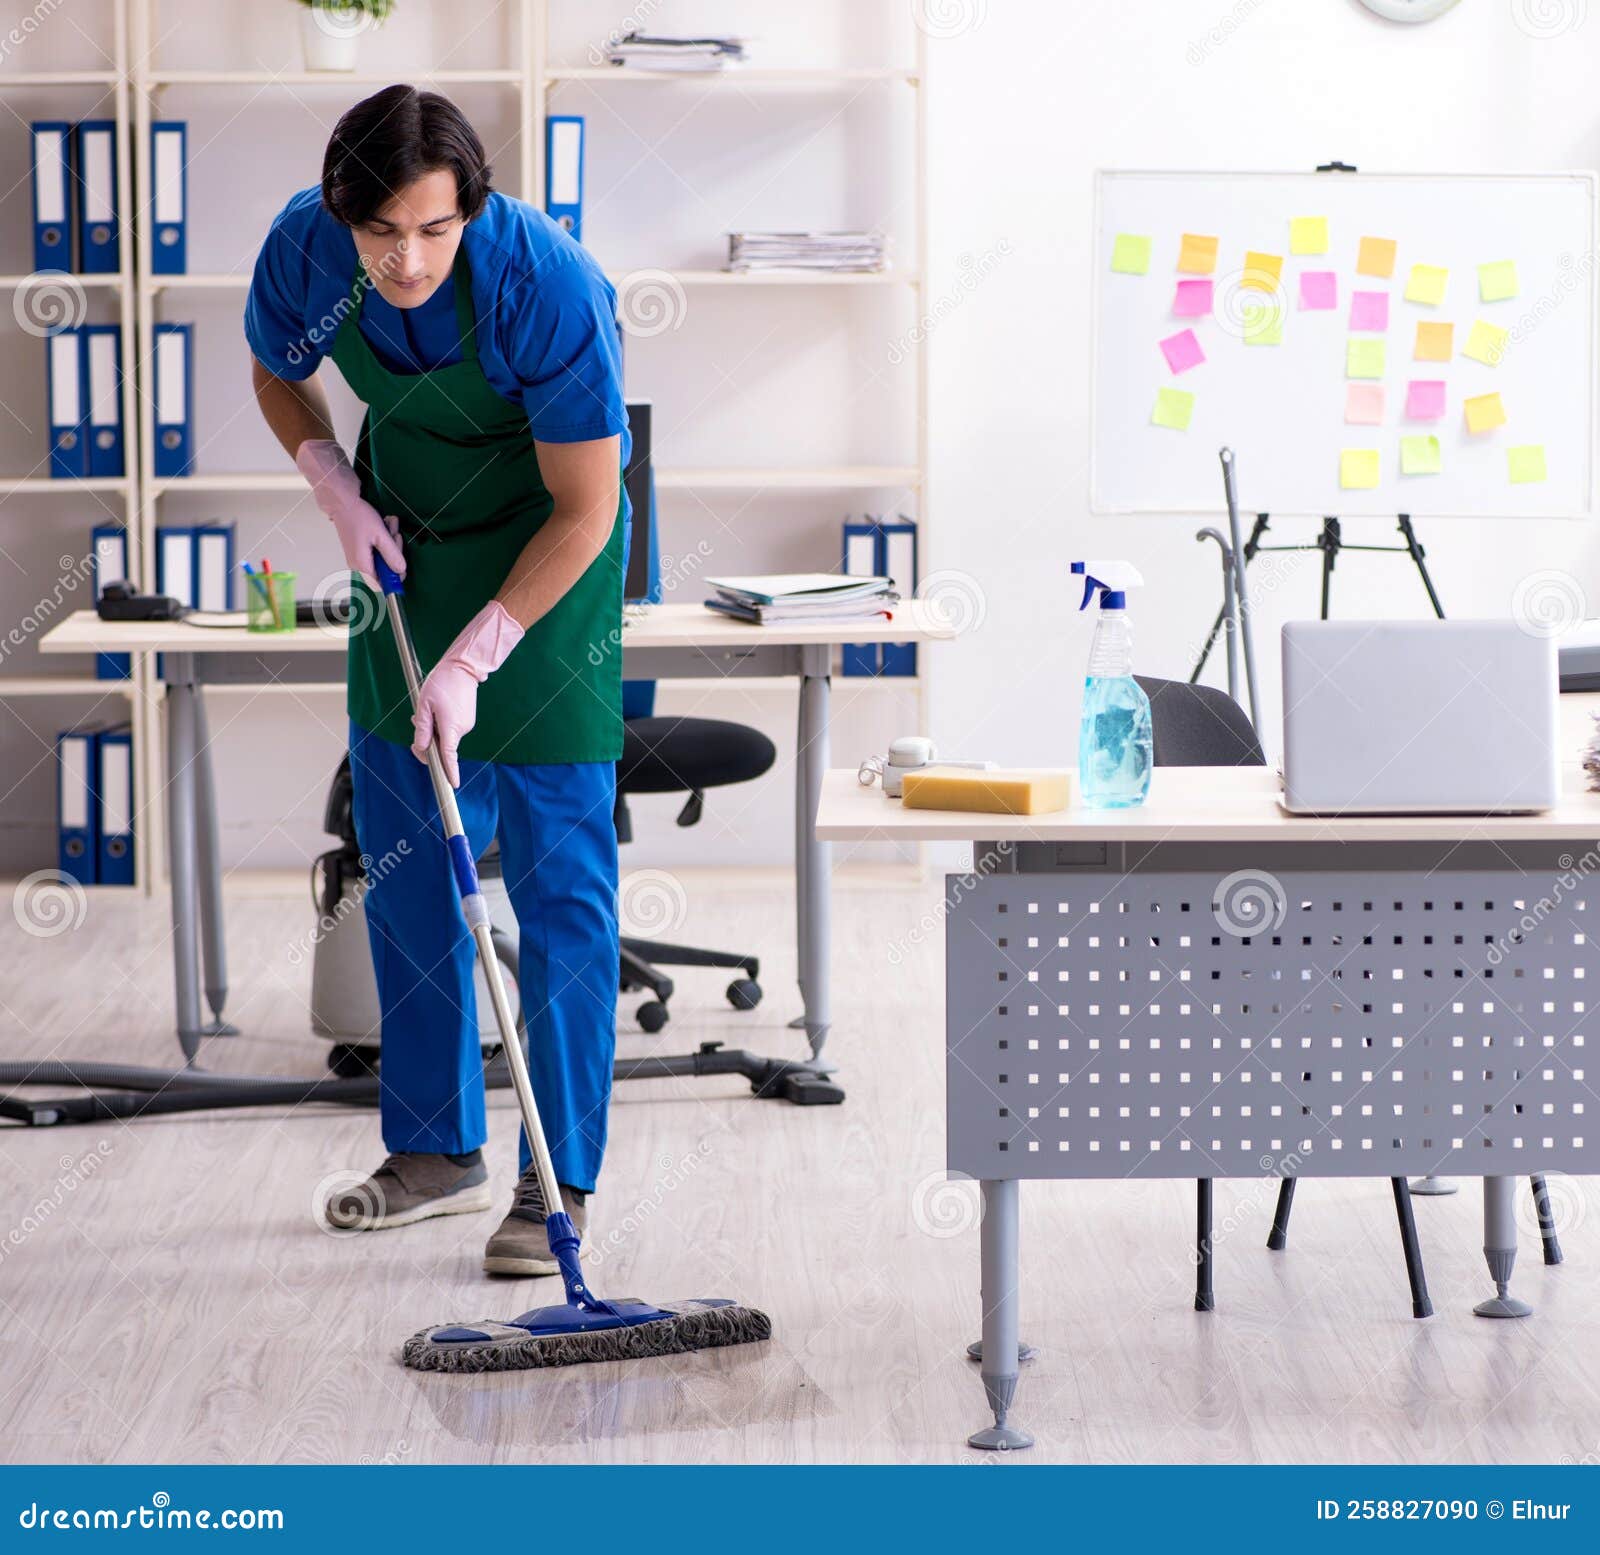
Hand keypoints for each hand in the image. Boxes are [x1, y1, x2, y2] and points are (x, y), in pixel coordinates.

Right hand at [295, 439, 405, 589]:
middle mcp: (359, 564)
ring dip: (390, 542)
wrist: (342, 501)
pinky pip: (377, 549)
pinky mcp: (361, 548)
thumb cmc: (358, 516)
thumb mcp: (381, 535)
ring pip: (382, 557)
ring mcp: (359, 556)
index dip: (394, 578)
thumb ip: (392, 555)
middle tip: (395, 536)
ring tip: (389, 526)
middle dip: (394, 552)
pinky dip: (384, 538)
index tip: (401, 563)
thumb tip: (401, 570)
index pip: (381, 586)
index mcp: (362, 565)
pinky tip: (384, 525)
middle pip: (384, 569)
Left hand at [410, 601, 524, 787]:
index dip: (450, 772)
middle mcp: (461, 730)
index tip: (452, 785)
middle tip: (415, 724)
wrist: (462, 667)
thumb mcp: (424, 705)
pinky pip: (450, 730)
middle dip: (427, 742)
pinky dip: (441, 725)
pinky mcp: (466, 720)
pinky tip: (437, 709)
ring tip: (427, 710)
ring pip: (445, 737)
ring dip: (433, 730)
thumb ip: (422, 729)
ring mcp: (466, 725)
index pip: (449, 756)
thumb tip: (422, 748)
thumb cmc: (442, 683)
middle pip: (442, 747)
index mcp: (450, 728)